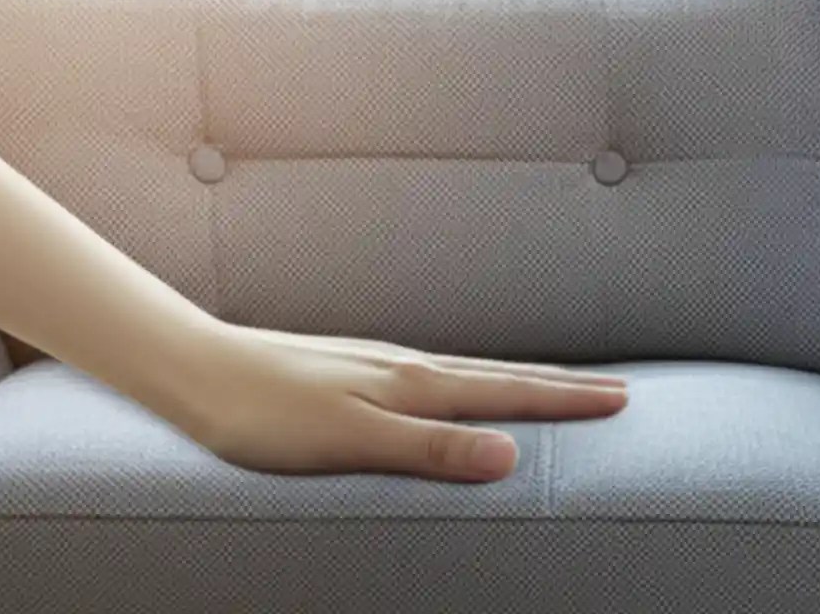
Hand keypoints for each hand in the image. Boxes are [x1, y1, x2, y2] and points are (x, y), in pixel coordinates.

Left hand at [170, 324, 627, 481]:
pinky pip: (441, 376)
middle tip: (615, 388)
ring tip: (557, 385)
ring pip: (473, 372)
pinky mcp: (360, 371)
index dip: (567, 399)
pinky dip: (477, 381)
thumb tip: (511, 454)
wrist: (198, 371)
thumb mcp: (351, 440)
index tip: (621, 399)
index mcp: (415, 385)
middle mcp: (408, 367)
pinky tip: (464, 388)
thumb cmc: (265, 413)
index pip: (509, 392)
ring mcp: (384, 365)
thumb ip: (430, 449)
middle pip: (503, 374)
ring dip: (523, 380)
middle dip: (562, 384)